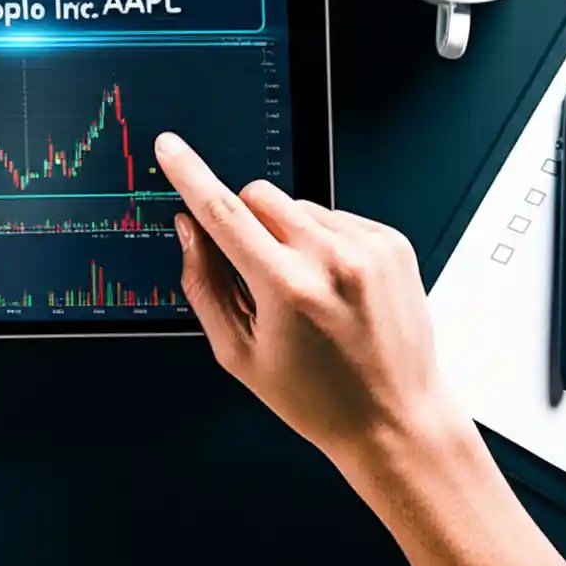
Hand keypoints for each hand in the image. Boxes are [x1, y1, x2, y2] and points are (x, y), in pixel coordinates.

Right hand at [155, 132, 462, 456]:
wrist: (394, 417)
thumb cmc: (315, 398)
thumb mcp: (240, 354)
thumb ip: (205, 285)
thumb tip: (189, 228)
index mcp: (288, 288)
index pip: (224, 213)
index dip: (190, 175)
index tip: (171, 147)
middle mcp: (332, 259)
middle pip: (259, 195)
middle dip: (243, 221)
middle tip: (254, 272)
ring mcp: (368, 247)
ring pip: (298, 206)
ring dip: (287, 235)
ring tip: (305, 293)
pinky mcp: (392, 243)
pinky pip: (336, 218)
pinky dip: (323, 242)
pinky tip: (333, 288)